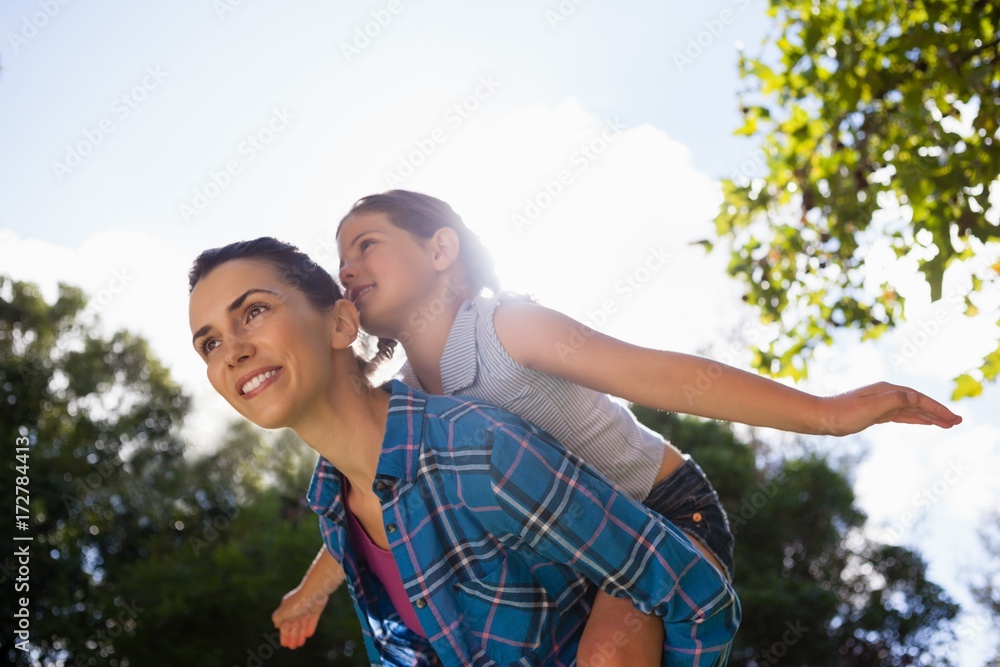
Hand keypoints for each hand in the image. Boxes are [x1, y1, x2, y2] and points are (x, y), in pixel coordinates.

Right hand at [272, 585, 329, 649]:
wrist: (315, 593)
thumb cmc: (297, 603)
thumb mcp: (283, 612)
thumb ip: (278, 618)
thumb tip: (276, 624)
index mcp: (286, 608)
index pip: (284, 625)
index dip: (284, 635)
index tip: (284, 645)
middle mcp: (296, 609)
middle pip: (293, 626)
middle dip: (292, 637)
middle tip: (293, 647)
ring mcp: (306, 609)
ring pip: (302, 624)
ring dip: (300, 634)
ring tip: (300, 644)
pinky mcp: (316, 609)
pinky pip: (312, 620)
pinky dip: (310, 627)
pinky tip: (309, 635)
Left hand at [819, 382, 961, 435]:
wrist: (820, 417)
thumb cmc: (842, 414)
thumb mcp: (869, 409)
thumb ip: (892, 402)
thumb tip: (914, 397)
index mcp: (887, 391)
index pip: (919, 399)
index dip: (937, 409)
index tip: (954, 419)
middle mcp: (886, 394)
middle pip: (919, 403)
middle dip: (938, 412)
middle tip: (958, 421)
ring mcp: (881, 403)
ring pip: (912, 409)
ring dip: (930, 416)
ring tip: (947, 423)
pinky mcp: (876, 412)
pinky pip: (902, 415)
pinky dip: (916, 418)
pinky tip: (924, 422)